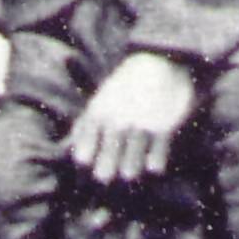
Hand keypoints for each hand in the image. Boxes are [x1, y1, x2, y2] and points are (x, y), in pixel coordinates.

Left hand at [67, 51, 199, 184]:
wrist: (162, 62)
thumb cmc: (126, 86)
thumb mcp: (100, 100)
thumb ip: (85, 124)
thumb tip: (73, 150)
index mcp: (98, 113)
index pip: (84, 151)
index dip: (85, 160)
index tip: (86, 166)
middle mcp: (118, 121)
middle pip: (106, 164)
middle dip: (106, 171)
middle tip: (105, 176)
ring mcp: (141, 126)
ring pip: (131, 167)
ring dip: (129, 170)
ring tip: (129, 172)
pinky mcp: (164, 129)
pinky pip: (157, 160)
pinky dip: (154, 163)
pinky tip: (152, 163)